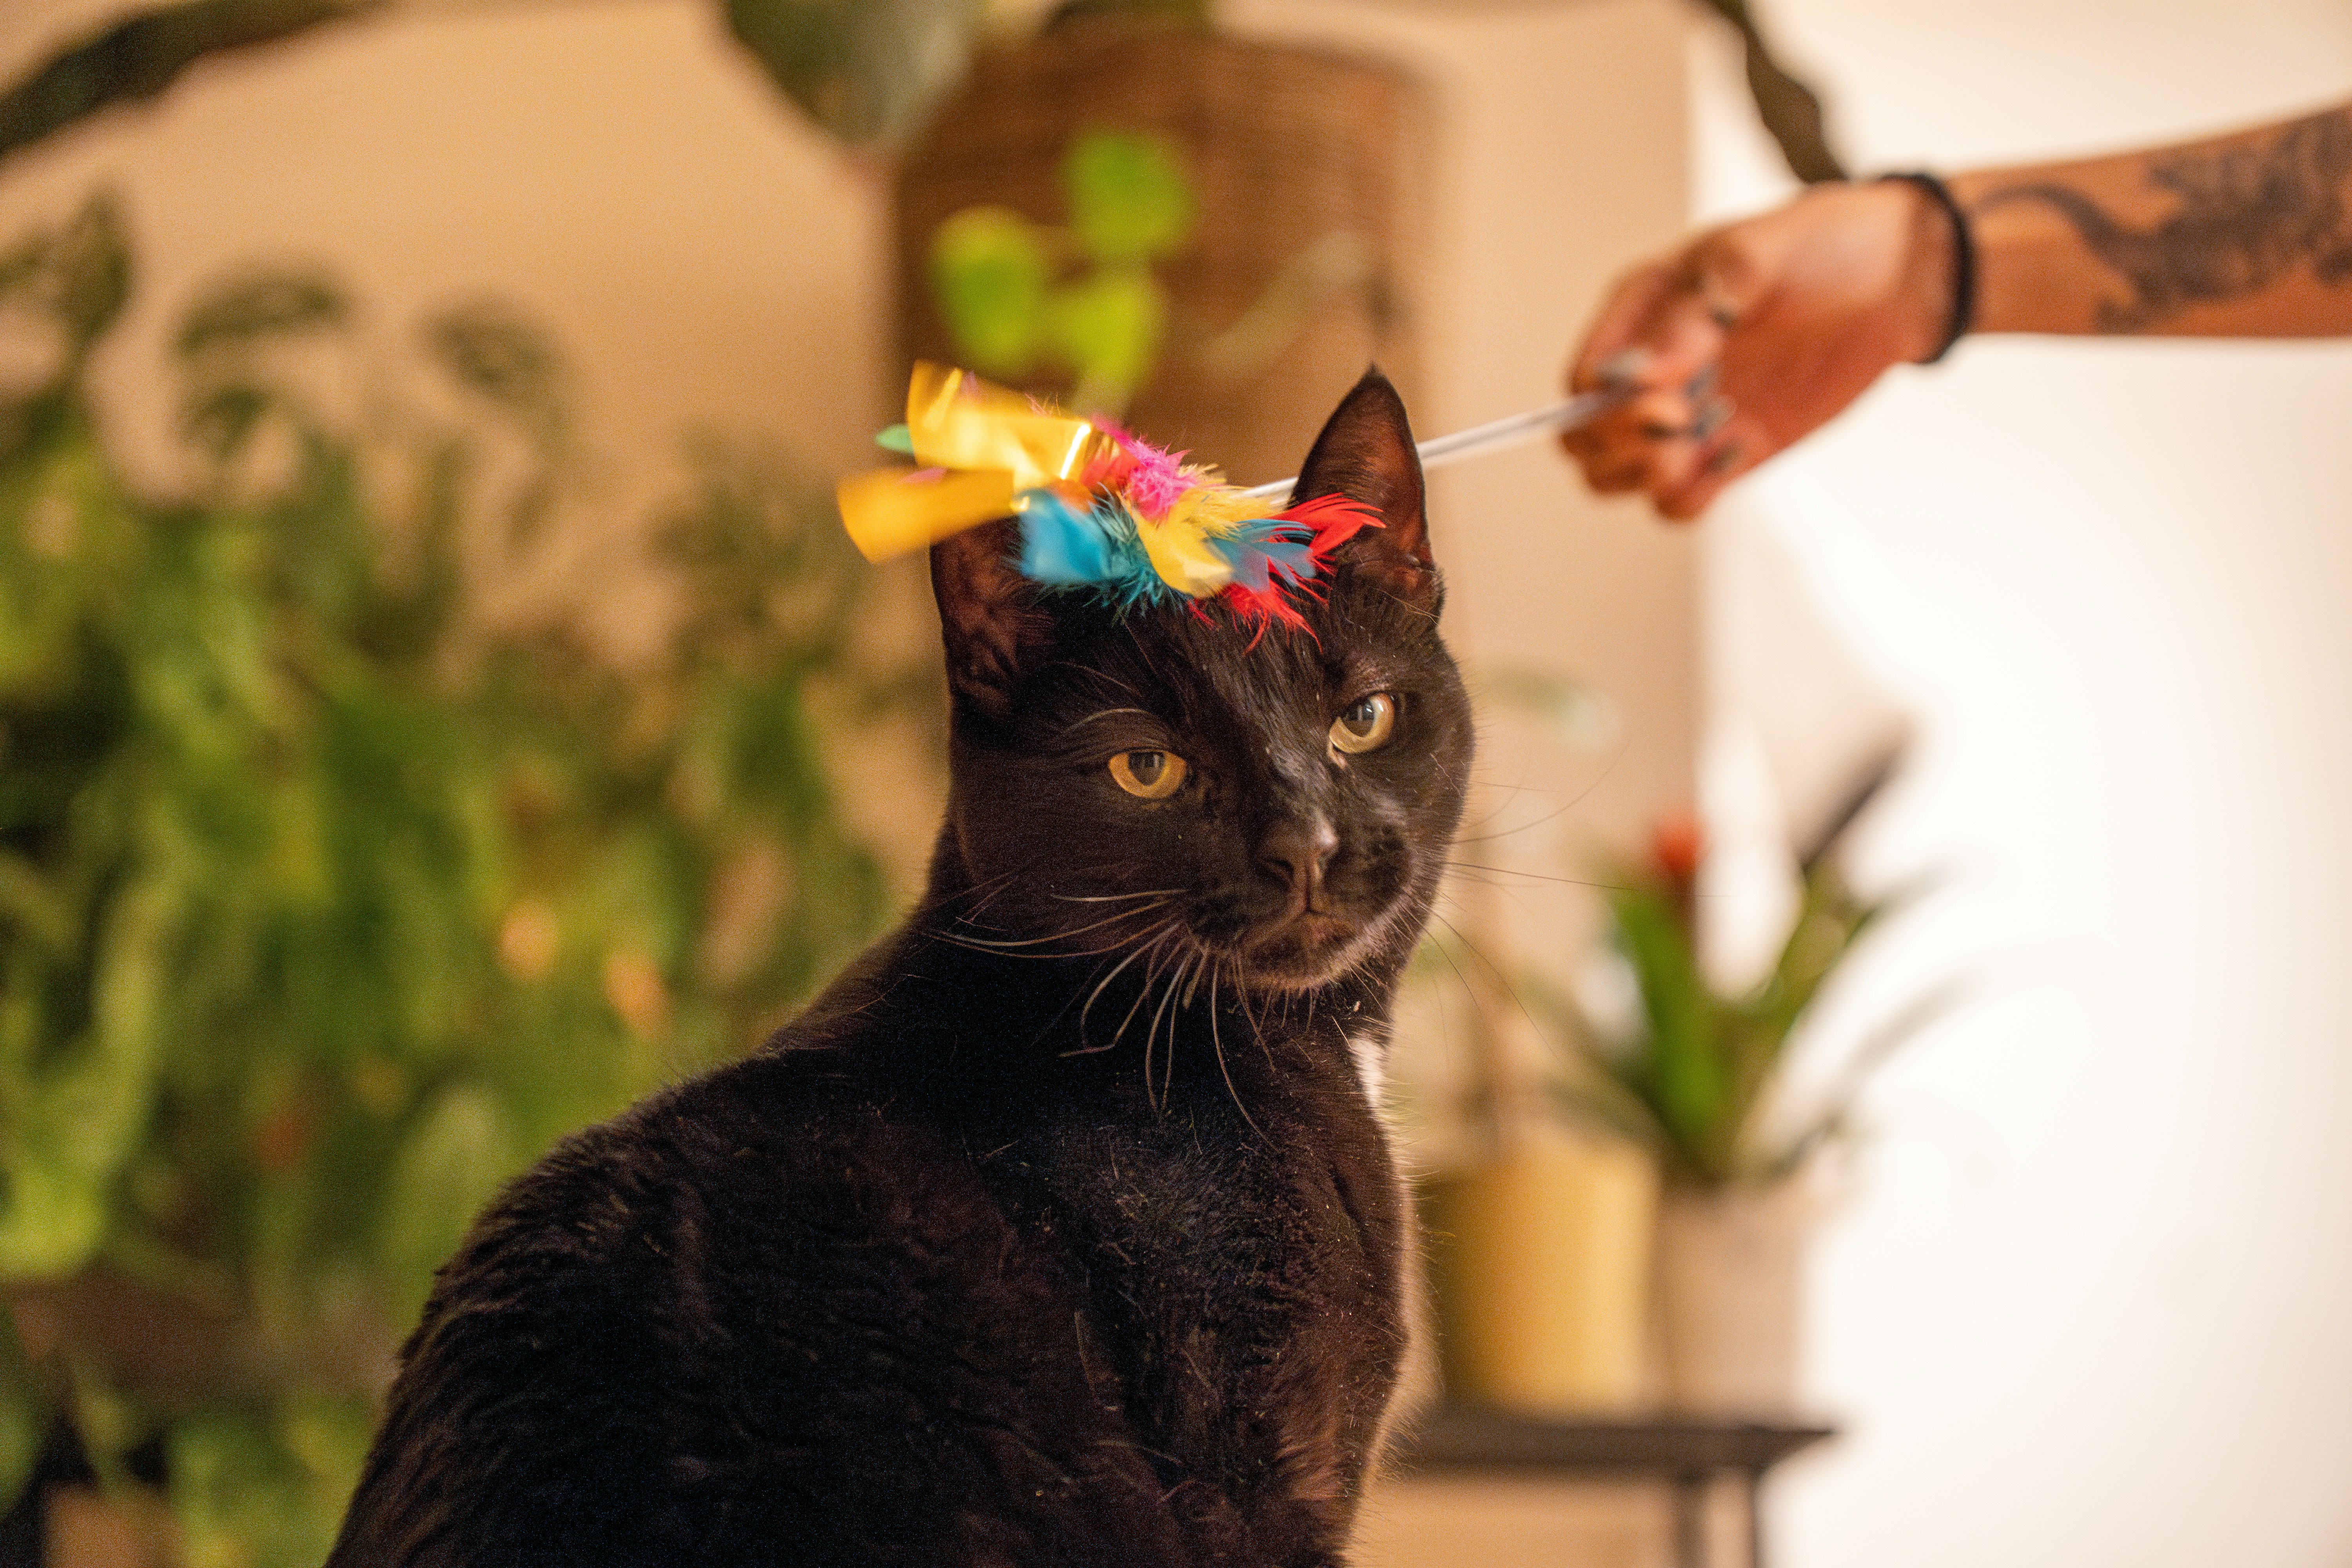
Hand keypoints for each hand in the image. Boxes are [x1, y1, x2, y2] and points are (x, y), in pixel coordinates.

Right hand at [1561, 179, 1958, 519]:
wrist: (1898, 281)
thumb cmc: (1822, 248)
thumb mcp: (1752, 257)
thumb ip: (1687, 316)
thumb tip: (1629, 377)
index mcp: (1639, 312)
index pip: (1582, 382)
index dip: (1607, 407)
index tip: (1668, 400)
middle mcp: (1651, 370)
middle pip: (1585, 443)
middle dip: (1625, 447)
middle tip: (1686, 422)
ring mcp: (1685, 417)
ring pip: (1620, 482)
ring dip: (1655, 476)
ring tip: (1715, 436)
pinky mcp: (1724, 452)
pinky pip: (1675, 503)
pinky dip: (1693, 496)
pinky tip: (1738, 450)